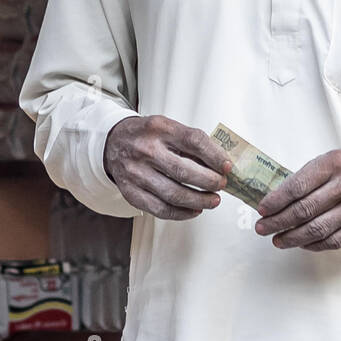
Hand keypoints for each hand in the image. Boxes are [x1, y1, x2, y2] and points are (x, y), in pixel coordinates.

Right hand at [104, 115, 230, 219]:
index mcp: (158, 128)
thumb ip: (191, 142)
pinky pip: (160, 209)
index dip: (214, 156)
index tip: (227, 167)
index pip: (193, 141)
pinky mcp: (130, 192)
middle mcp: (145, 150)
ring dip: (199, 200)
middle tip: (221, 185)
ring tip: (214, 200)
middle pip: (184, 171)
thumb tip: (221, 164)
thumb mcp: (167, 127)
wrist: (112, 142)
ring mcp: (135, 173)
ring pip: (174, 194)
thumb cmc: (147, 135)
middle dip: (209, 181)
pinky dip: (182, 213)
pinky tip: (194, 209)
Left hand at [254, 142, 340, 250]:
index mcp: (334, 164)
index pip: (298, 187)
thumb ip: (306, 178)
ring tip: (277, 240)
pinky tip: (301, 243)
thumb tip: (275, 202)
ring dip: (293, 238)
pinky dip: (314, 245)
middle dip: (278, 222)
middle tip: (263, 228)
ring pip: (318, 229)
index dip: (276, 201)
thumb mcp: (329, 160)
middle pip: (305, 210)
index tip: (262, 210)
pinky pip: (335, 241)